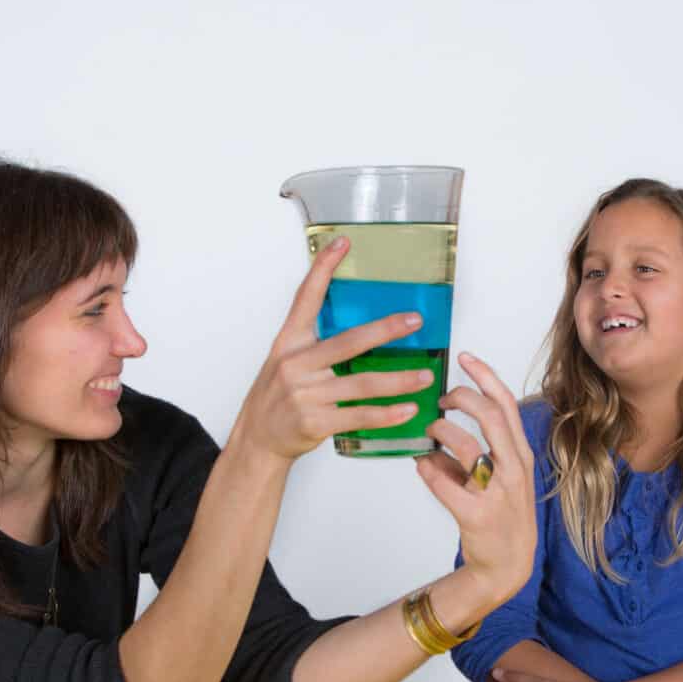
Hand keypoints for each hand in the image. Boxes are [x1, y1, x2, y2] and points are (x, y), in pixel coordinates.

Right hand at [229, 236, 433, 464]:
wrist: (257, 439)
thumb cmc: (277, 397)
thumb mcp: (286, 362)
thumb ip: (315, 344)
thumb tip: (359, 328)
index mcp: (289, 343)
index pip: (305, 298)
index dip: (323, 269)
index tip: (342, 243)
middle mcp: (296, 364)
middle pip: (348, 342)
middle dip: (385, 330)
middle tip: (415, 321)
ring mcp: (305, 394)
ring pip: (361, 383)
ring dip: (398, 380)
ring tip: (424, 376)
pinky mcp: (315, 421)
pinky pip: (358, 415)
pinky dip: (386, 414)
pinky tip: (406, 409)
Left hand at [414, 353, 536, 604]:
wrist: (506, 565)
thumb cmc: (501, 514)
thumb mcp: (500, 477)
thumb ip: (476, 452)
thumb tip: (440, 430)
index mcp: (520, 454)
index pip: (507, 405)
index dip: (486, 377)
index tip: (464, 357)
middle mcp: (514, 469)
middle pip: (490, 417)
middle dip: (461, 398)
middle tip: (439, 399)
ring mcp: (496, 493)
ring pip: (466, 447)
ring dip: (440, 433)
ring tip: (428, 435)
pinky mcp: (476, 515)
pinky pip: (445, 484)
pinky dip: (429, 471)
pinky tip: (423, 466)